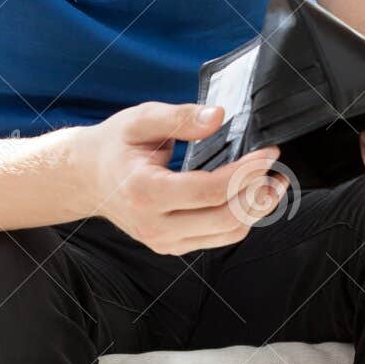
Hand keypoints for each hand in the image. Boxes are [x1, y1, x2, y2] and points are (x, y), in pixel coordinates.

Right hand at [83, 102, 289, 253]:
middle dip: (258, 193)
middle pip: (224, 218)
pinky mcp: (173, 247)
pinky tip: (252, 196)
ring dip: (257, 209)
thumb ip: (181, 117)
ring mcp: (164, 242)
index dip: (245, 172)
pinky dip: (242, 218)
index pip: (209, 190)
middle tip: (277, 168)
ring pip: (227, 234)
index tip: (268, 152)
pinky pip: (218, 238)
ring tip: (273, 183)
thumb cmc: (115, 146)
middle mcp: (154, 226)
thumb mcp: (141, 119)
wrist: (87, 178)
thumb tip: (219, 116)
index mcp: (145, 192)